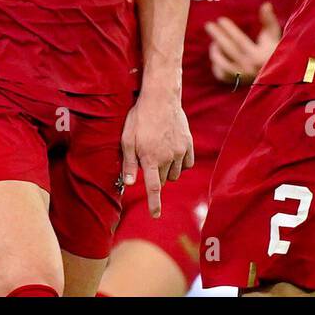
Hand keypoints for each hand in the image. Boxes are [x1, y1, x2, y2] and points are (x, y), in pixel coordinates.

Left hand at [120, 86, 193, 218]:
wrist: (160, 98)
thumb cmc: (139, 118)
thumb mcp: (126, 139)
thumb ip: (128, 163)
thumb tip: (128, 183)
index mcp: (150, 159)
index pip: (153, 188)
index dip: (154, 203)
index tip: (155, 215)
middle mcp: (167, 158)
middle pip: (163, 181)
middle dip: (155, 177)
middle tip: (147, 160)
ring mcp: (180, 151)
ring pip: (175, 174)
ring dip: (167, 170)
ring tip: (159, 153)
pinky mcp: (188, 144)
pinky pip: (187, 164)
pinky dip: (180, 163)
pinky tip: (172, 152)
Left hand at [205, 2, 281, 87]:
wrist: (279, 74)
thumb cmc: (275, 50)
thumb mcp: (273, 35)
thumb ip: (269, 20)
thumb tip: (266, 4)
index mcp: (258, 55)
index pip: (239, 40)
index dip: (229, 29)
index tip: (220, 19)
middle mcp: (249, 67)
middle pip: (228, 49)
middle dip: (217, 36)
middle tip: (208, 25)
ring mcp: (241, 76)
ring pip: (222, 63)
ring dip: (215, 51)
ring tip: (214, 42)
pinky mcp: (237, 82)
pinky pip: (221, 75)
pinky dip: (216, 66)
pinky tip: (216, 57)